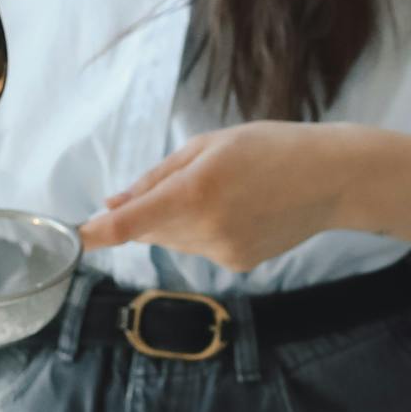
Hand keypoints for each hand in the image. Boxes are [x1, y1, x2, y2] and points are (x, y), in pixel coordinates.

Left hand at [77, 124, 355, 272]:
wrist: (333, 179)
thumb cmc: (271, 148)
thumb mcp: (209, 146)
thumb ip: (157, 176)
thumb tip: (114, 202)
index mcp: (195, 191)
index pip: (132, 223)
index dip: (99, 232)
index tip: (77, 238)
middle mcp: (206, 229)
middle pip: (150, 230)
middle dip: (151, 210)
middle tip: (191, 180)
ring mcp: (223, 252)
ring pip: (174, 240)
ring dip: (180, 220)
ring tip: (226, 192)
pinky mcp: (238, 265)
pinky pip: (201, 248)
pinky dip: (207, 231)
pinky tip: (242, 211)